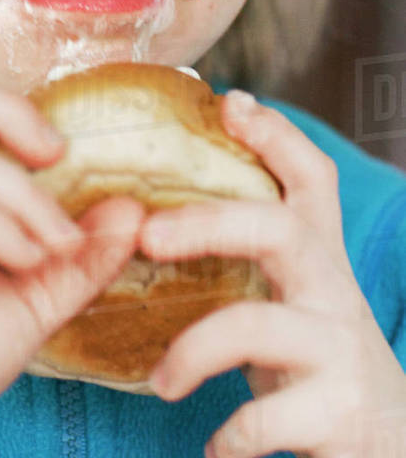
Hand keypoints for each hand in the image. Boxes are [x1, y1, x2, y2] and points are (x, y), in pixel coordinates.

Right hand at [0, 79, 145, 457]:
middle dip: (9, 114)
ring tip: (59, 244)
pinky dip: (2, 228)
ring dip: (25, 196)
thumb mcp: (34, 298)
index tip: (57, 151)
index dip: (2, 106)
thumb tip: (134, 210)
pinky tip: (26, 262)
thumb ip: (80, 256)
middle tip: (57, 156)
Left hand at [138, 88, 405, 457]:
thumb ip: (245, 260)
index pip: (310, 179)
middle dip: (207, 222)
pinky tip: (214, 450)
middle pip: (279, 228)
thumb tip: (144, 215)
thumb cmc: (316, 368)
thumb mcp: (292, 302)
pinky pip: (266, 419)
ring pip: (257, 325)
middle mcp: (334, 293)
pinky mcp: (340, 414)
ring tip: (161, 383)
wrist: (390, 452)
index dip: (276, 135)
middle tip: (147, 235)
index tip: (231, 102)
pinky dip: (229, 438)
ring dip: (193, 351)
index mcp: (318, 260)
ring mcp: (340, 352)